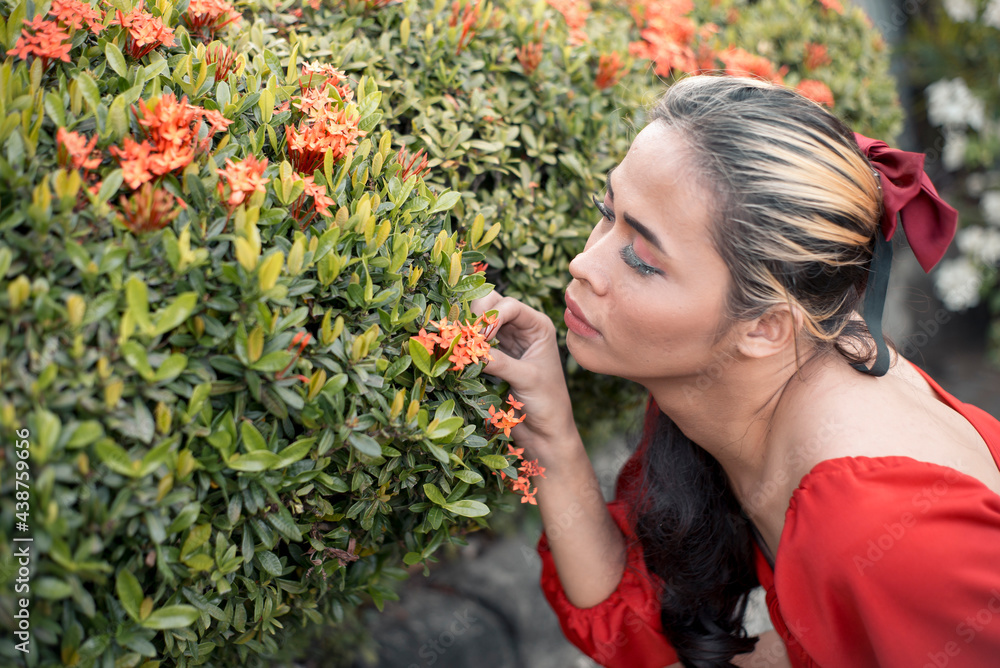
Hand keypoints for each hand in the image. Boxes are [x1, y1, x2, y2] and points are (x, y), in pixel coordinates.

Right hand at [471, 292, 579, 462]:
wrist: (546, 432)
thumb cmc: (547, 404)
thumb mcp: (526, 379)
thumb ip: (500, 362)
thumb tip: (470, 349)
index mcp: (538, 326)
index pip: (509, 306)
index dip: (491, 316)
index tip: (479, 337)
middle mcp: (522, 327)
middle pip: (491, 305)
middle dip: (476, 317)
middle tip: (465, 338)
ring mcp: (507, 340)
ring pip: (479, 321)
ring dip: (468, 330)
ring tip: (460, 345)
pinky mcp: (494, 355)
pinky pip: (475, 341)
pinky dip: (466, 344)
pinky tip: (459, 353)